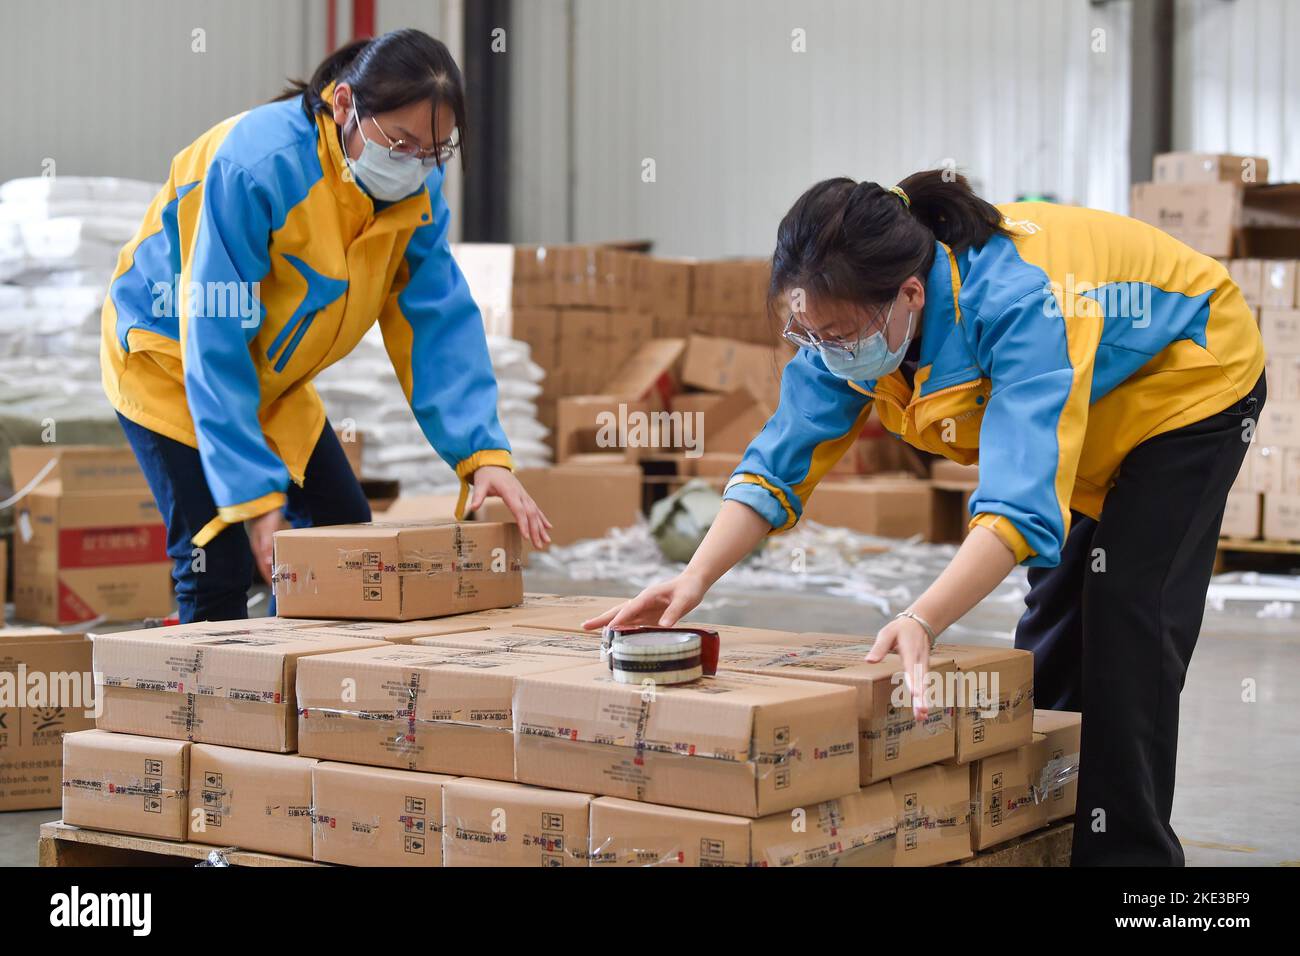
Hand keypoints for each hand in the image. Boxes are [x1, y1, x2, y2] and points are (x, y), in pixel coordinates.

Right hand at [249, 509, 286, 585]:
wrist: (263, 498)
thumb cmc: (264, 514)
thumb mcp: (267, 531)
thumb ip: (267, 546)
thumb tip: (268, 563)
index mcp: (259, 548)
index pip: (264, 567)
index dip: (269, 578)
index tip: (276, 588)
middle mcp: (261, 545)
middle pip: (269, 563)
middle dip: (275, 573)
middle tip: (286, 582)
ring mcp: (266, 539)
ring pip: (273, 555)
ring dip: (280, 562)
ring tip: (290, 570)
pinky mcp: (271, 532)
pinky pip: (278, 546)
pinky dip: (283, 551)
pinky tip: (291, 552)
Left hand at [468, 465, 551, 548]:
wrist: (494, 463)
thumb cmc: (487, 474)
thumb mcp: (480, 484)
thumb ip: (478, 496)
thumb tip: (473, 507)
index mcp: (510, 491)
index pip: (519, 509)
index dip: (523, 523)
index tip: (525, 536)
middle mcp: (520, 494)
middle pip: (530, 514)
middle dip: (535, 530)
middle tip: (538, 545)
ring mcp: (524, 495)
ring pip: (536, 513)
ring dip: (541, 527)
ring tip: (546, 541)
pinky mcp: (525, 497)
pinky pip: (536, 509)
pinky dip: (542, 519)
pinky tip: (548, 528)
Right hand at [582, 572, 706, 630]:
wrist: (692, 583)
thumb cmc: (688, 590)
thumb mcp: (684, 601)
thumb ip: (674, 613)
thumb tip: (663, 626)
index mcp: (648, 596)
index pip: (630, 609)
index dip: (619, 619)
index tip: (609, 629)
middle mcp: (642, 602)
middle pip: (618, 611)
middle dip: (602, 619)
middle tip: (584, 626)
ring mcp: (643, 608)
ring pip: (622, 616)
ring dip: (607, 623)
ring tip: (590, 629)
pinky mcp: (648, 614)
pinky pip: (631, 622)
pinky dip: (620, 628)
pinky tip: (613, 634)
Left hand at [865, 614, 932, 719]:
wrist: (921, 623)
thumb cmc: (901, 629)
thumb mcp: (887, 633)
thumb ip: (879, 647)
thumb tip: (869, 661)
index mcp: (910, 652)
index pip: (912, 668)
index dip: (914, 681)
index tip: (916, 693)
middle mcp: (919, 661)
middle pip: (921, 680)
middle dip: (922, 697)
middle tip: (922, 711)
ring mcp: (923, 666)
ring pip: (924, 685)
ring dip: (923, 700)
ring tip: (922, 716)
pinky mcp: (924, 670)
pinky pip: (924, 685)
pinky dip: (924, 698)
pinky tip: (922, 712)